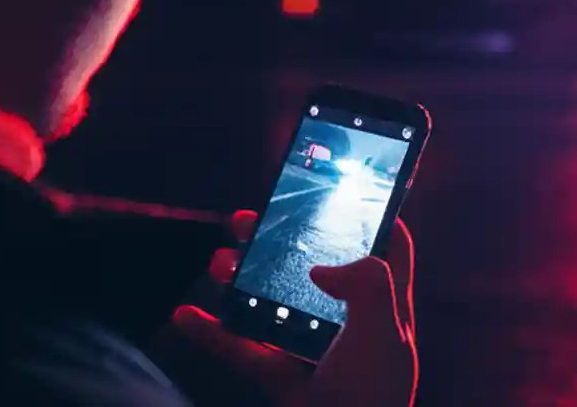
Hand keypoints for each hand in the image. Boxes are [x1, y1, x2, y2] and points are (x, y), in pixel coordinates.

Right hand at [172, 210, 417, 406]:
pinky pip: (242, 350)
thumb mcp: (384, 335)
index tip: (345, 190)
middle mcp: (351, 329)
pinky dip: (213, 333)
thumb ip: (368, 286)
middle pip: (316, 269)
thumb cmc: (373, 401)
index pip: (389, 253)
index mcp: (386, 313)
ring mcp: (315, 355)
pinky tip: (187, 315)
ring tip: (218, 260)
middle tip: (252, 217)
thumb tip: (324, 268)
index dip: (374, 218)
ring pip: (273, 304)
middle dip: (282, 240)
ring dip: (241, 278)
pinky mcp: (284, 383)